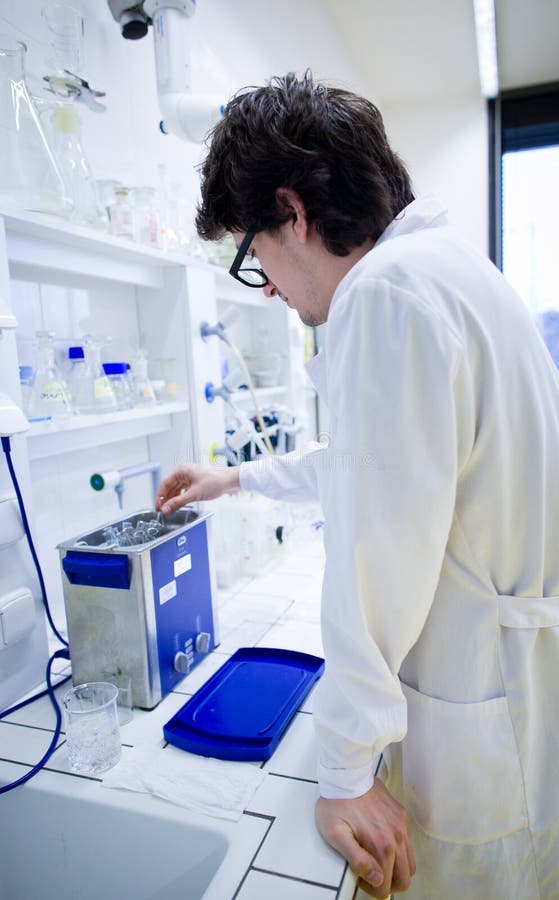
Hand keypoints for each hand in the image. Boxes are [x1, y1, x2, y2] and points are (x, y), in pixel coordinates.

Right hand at [154, 463, 239, 513]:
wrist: (231, 481)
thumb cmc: (216, 481)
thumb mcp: (194, 494)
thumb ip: (178, 502)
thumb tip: (166, 508)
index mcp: (181, 471)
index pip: (164, 484)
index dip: (160, 497)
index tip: (158, 507)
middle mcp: (184, 473)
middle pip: (170, 487)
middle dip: (166, 499)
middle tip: (163, 511)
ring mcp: (190, 477)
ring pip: (177, 490)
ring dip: (173, 500)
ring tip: (170, 510)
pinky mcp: (196, 483)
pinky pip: (184, 491)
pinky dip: (180, 498)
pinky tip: (179, 505)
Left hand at [315, 779, 414, 897]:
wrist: (345, 775)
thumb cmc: (336, 804)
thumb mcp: (336, 835)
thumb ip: (357, 860)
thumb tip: (377, 878)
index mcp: (382, 845)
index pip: (386, 886)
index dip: (374, 890)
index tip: (362, 881)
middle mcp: (397, 836)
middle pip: (404, 877)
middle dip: (389, 884)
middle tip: (371, 877)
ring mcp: (401, 825)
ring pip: (410, 862)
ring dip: (397, 869)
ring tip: (377, 862)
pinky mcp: (401, 815)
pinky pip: (408, 843)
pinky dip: (400, 852)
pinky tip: (382, 844)